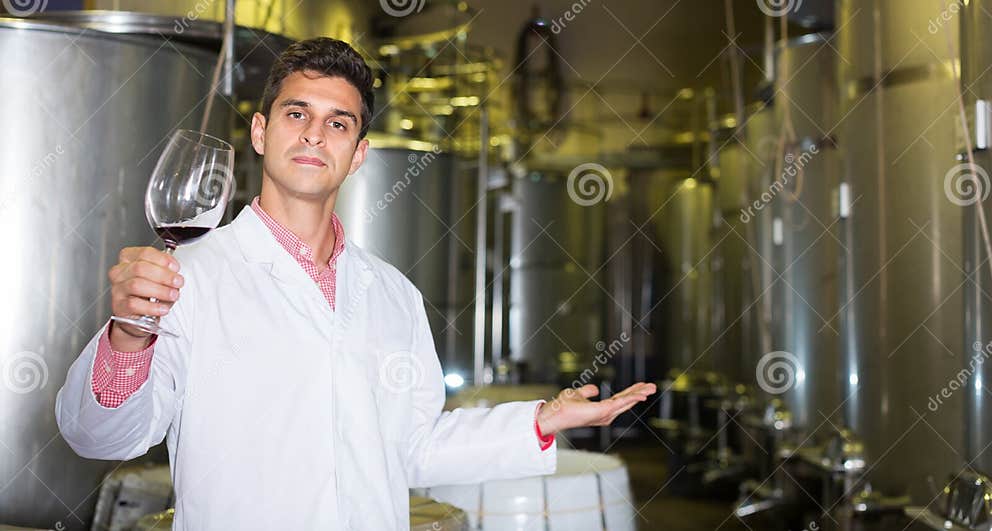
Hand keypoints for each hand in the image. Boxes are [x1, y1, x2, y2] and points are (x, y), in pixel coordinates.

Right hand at [108, 247, 183, 346]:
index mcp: (128, 260)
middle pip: (140, 268)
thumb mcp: (158, 277)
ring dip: (160, 290)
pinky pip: (134, 304)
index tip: (175, 268)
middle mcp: (120, 273)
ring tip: (173, 295)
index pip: (144, 253)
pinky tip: (162, 308)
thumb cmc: (148, 293)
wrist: (138, 317)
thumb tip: (173, 269)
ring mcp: (118, 290)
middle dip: (164, 275)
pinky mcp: (119, 307)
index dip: (163, 259)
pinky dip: (152, 307)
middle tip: (178, 282)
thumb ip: (165, 269)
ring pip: (136, 285)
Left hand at [537, 382, 656, 435]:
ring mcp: (606, 414)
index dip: (631, 393)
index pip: (620, 400)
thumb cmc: (563, 407)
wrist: (555, 412)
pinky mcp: (604, 411)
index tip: (642, 386)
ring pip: (627, 401)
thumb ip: (587, 391)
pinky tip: (641, 393)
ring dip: (639, 393)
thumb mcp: (578, 394)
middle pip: (627, 401)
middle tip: (653, 386)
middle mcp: (606, 414)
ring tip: (651, 387)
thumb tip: (595, 389)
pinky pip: (622, 402)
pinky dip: (632, 397)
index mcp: (602, 410)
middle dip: (640, 393)